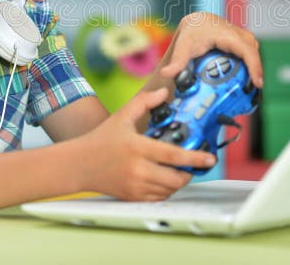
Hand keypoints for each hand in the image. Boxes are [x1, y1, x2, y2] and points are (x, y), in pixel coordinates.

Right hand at [76, 88, 215, 200]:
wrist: (79, 164)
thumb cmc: (101, 140)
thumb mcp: (122, 116)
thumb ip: (145, 102)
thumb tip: (164, 92)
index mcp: (138, 148)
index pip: (174, 155)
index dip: (195, 158)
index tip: (210, 159)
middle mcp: (138, 169)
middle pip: (176, 178)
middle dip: (189, 173)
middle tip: (194, 165)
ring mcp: (135, 186)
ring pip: (169, 190)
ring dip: (178, 182)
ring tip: (179, 170)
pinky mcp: (132, 197)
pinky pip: (158, 198)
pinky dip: (166, 191)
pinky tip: (164, 179)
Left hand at [160, 12, 263, 87]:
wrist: (194, 24)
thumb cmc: (191, 33)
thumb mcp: (183, 47)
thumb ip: (177, 62)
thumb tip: (167, 74)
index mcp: (225, 33)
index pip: (246, 50)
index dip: (254, 66)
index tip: (257, 83)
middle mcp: (236, 33)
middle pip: (252, 52)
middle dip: (255, 70)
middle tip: (253, 90)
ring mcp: (240, 37)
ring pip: (252, 52)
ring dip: (253, 68)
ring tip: (250, 87)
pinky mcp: (241, 42)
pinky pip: (249, 53)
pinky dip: (249, 65)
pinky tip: (245, 80)